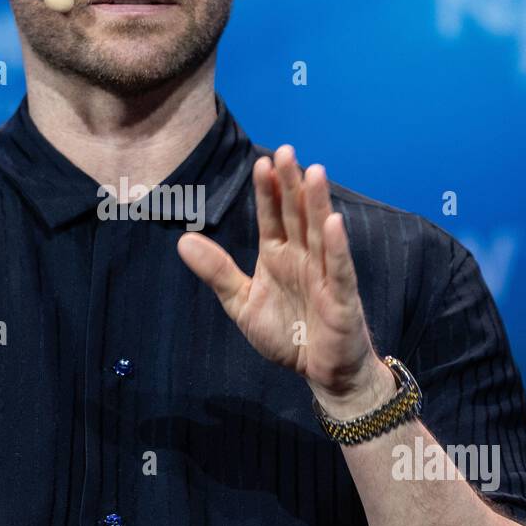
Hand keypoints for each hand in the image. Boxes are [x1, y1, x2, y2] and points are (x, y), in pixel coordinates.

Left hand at [177, 146, 392, 411]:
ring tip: (314, 172)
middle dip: (292, 185)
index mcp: (279, 256)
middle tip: (287, 152)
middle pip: (297, 216)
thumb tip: (183, 240)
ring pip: (320, 234)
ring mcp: (325, 275)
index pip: (273, 217)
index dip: (268, 192)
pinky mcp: (342, 298)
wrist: (319, 373)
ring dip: (318, 204)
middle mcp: (303, 259)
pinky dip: (337, 247)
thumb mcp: (242, 303)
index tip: (262, 163)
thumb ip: (217, 272)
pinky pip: (339, 269)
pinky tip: (334, 222)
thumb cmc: (287, 335)